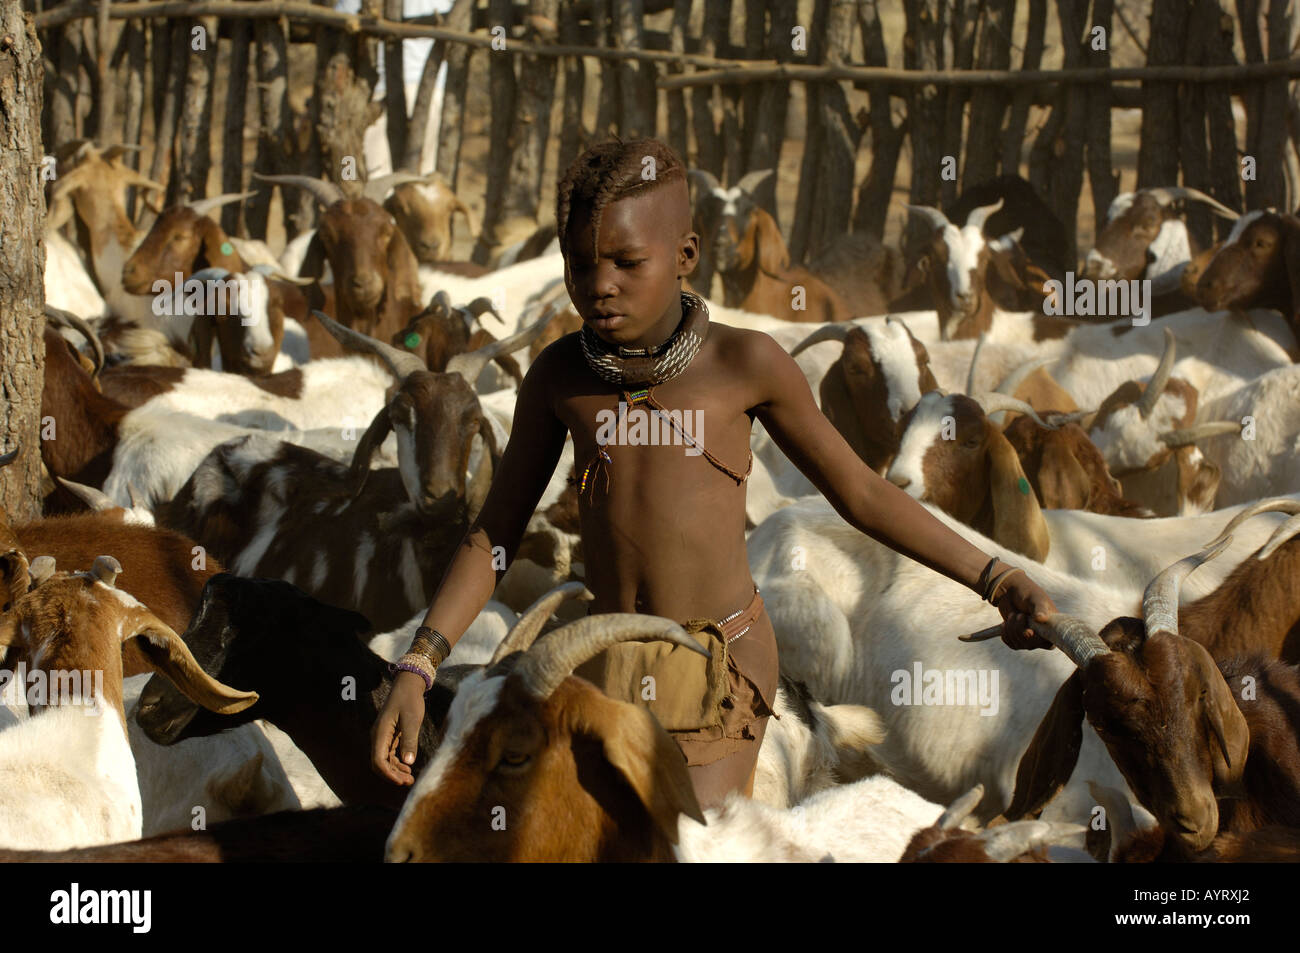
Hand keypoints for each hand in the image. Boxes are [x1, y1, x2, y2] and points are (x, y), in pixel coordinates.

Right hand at [371, 670, 427, 784]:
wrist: (408, 685)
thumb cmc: (410, 700)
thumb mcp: (412, 720)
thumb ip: (410, 740)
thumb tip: (408, 762)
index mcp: (380, 733)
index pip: (378, 760)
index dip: (388, 774)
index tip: (401, 781)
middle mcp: (378, 737)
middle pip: (379, 764)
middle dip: (392, 775)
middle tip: (409, 782)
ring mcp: (382, 737)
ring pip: (384, 761)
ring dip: (395, 771)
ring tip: (410, 778)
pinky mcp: (389, 736)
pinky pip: (389, 754)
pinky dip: (397, 763)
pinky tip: (407, 767)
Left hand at [993, 569, 1057, 650]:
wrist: (1011, 591)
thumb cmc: (1027, 592)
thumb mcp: (1035, 598)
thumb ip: (1039, 608)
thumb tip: (1041, 619)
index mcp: (1052, 626)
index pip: (1049, 644)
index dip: (1038, 640)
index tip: (1028, 631)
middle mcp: (1042, 635)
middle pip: (1030, 644)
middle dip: (1020, 629)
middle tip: (1019, 615)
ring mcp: (1030, 638)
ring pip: (1019, 644)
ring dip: (1011, 629)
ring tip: (1013, 615)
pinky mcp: (1018, 638)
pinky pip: (1011, 644)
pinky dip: (1006, 634)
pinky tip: (1005, 623)